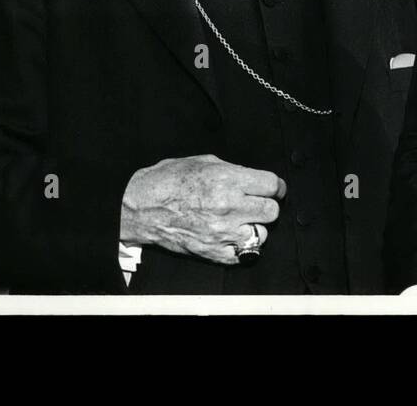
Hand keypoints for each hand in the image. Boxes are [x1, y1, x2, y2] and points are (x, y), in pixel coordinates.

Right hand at [119, 154, 286, 264]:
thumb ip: (233, 171)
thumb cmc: (168, 181)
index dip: (275, 186)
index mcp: (227, 180)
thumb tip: (253, 179)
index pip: (271, 185)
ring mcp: (222, 232)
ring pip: (262, 234)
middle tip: (256, 203)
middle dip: (266, 205)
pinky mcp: (214, 252)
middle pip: (272, 211)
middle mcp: (229, 206)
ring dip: (254, 227)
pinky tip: (231, 236)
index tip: (274, 189)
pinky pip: (244, 254)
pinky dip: (241, 247)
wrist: (141, 206)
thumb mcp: (203, 162)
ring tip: (240, 221)